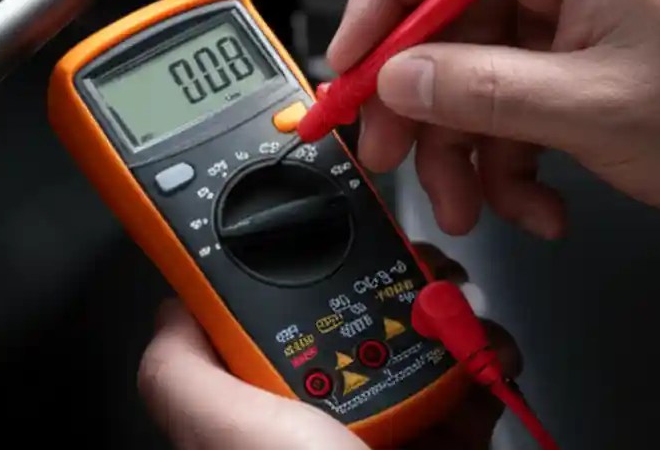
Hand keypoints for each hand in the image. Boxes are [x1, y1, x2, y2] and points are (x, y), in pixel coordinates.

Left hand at [137, 245, 520, 449]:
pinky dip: (488, 358)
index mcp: (261, 412)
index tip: (333, 232)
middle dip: (394, 278)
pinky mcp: (446, 446)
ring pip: (420, 340)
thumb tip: (170, 309)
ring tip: (461, 306)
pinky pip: (471, 384)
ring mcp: (387, 432)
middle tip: (419, 264)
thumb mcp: (222, 429)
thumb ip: (179, 371)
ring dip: (450, 310)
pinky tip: (488, 352)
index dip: (301, 268)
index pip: (273, 319)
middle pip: (357, 316)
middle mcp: (321, 420)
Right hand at [328, 0, 659, 235]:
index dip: (381, 1)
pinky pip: (508, 104)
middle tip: (388, 152)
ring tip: (468, 208)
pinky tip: (533, 205)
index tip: (348, 65)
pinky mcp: (573, 64)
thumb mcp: (589, 107)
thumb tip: (392, 80)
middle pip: (447, 20)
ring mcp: (568, 18)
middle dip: (418, 100)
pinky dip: (507, 161)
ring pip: (471, 75)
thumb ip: (478, 89)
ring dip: (463, 149)